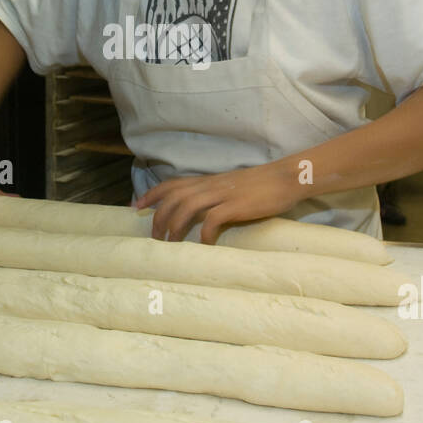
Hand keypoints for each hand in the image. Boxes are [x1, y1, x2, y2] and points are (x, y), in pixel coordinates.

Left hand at [134, 161, 302, 243]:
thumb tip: (199, 212)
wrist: (285, 178)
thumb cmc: (261, 185)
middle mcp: (211, 185)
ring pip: (188, 206)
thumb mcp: (231, 186)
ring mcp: (223, 194)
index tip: (137, 206)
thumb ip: (214, 195)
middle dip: (159, 216)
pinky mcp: (236, 205)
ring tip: (171, 243)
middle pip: (175, 197)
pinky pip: (213, 219)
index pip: (173, 184)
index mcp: (208, 181)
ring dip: (175, 226)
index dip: (152, 194)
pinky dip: (204, 233)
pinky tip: (204, 245)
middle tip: (154, 237)